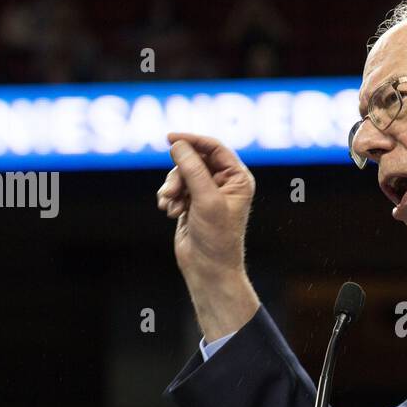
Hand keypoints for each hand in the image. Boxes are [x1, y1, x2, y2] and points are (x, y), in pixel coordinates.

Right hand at [157, 132, 254, 284]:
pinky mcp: (191, 203)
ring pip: (181, 174)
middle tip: (172, 192)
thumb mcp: (206, 200)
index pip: (214, 147)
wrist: (208, 269)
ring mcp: (207, 193)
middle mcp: (224, 183)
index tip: (170, 138)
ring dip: (171, 187)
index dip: (192, 140)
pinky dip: (169, 197)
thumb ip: (193, 170)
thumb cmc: (216, 237)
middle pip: (194, 159)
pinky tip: (170, 212)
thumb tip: (178, 144)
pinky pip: (174, 188)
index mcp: (238, 178)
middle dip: (179, 173)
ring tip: (170, 205)